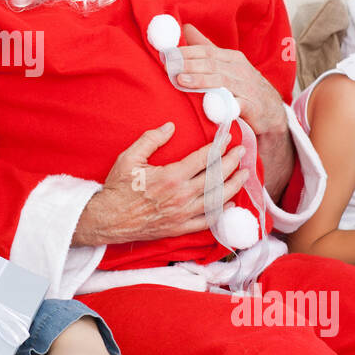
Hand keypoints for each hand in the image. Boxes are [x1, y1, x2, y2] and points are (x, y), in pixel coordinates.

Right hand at [74, 121, 246, 245]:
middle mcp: (181, 196)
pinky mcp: (180, 227)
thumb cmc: (118, 188)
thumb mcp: (130, 157)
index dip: (218, 147)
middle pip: (216, 177)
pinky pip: (208, 220)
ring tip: (244, 173)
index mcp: (170, 176)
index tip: (227, 138)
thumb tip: (170, 126)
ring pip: (217, 198)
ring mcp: (183, 213)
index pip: (203, 159)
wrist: (109, 219)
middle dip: (232, 162)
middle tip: (242, 152)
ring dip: (234, 184)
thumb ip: (151, 139)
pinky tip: (231, 202)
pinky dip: (222, 211)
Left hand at [176, 24, 285, 135]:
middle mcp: (239, 70)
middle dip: (188, 63)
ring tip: (180, 80)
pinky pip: (236, 105)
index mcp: (232, 58)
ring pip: (221, 81)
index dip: (185, 52)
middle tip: (169, 66)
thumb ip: (206, 49)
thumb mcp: (227, 65)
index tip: (166, 55)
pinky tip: (209, 106)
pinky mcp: (252, 107)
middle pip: (211, 64)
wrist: (272, 112)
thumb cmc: (245, 87)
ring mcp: (246, 88)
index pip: (206, 51)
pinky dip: (224, 105)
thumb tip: (185, 28)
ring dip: (200, 80)